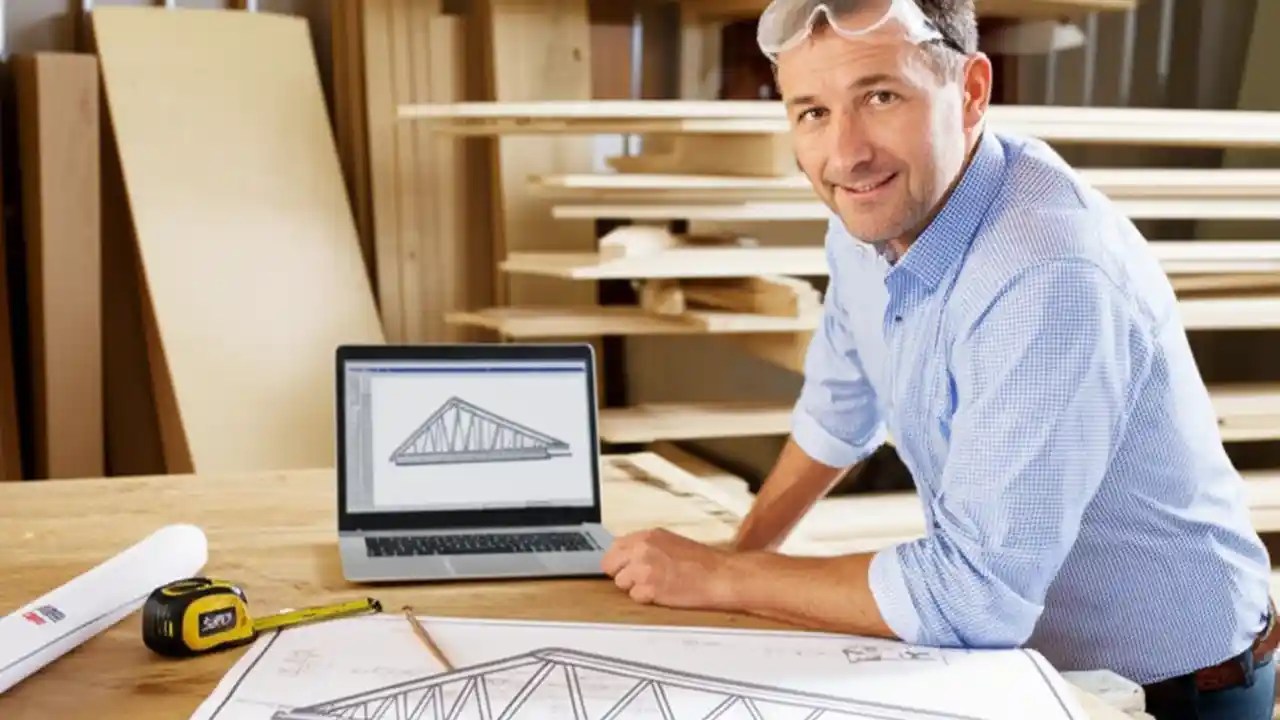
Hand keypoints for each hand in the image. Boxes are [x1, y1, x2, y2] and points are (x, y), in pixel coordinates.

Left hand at [601, 528, 736, 609]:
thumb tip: (628, 555)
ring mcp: (644, 568)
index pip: (614, 547)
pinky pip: (634, 597)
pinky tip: (662, 594)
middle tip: (639, 580)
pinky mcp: (649, 588)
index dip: (620, 561)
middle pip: (610, 565)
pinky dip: (646, 599)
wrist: (720, 576)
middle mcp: (642, 549)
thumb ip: (646, 546)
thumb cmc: (701, 562)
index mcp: (647, 535)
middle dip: (622, 574)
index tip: (625, 568)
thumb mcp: (670, 542)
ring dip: (635, 588)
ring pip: (620, 583)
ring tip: (656, 586)